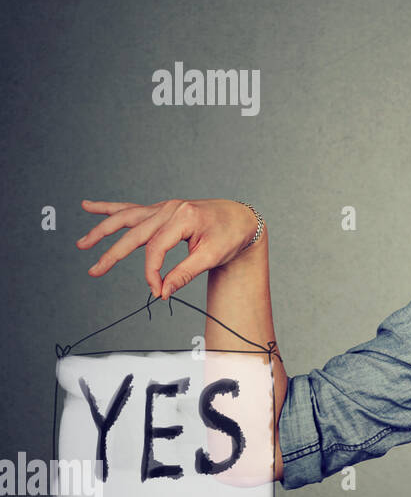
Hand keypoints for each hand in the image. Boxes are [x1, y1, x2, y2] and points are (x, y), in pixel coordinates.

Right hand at [76, 199, 259, 299]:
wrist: (242, 219)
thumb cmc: (230, 235)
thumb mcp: (212, 256)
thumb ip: (185, 274)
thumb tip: (162, 291)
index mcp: (184, 217)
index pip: (156, 249)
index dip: (152, 272)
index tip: (157, 290)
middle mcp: (170, 208)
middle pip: (134, 233)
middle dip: (112, 254)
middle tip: (94, 271)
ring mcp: (164, 207)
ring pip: (126, 218)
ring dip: (102, 229)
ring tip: (83, 243)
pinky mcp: (161, 210)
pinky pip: (132, 209)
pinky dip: (110, 208)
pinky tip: (89, 206)